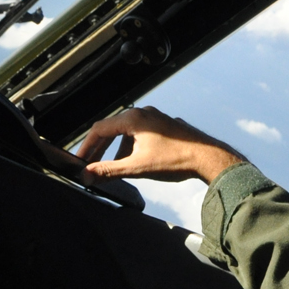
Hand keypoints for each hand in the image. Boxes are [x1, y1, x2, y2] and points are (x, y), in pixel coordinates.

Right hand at [78, 107, 246, 184]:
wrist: (208, 157)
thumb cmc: (176, 160)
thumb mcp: (137, 167)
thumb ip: (109, 171)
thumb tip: (87, 175)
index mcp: (133, 119)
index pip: (99, 129)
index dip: (86, 147)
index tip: (80, 161)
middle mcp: (143, 113)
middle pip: (112, 130)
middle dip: (100, 149)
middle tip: (91, 165)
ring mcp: (155, 118)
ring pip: (127, 133)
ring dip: (117, 150)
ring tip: (115, 168)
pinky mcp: (164, 126)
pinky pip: (140, 134)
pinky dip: (132, 147)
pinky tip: (136, 162)